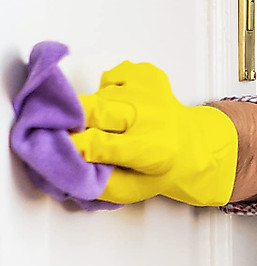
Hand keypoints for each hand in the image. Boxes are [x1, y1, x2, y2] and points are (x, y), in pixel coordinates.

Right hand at [71, 62, 237, 204]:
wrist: (192, 147)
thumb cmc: (156, 170)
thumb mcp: (130, 190)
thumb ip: (97, 183)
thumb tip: (62, 167)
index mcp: (151, 150)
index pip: (99, 144)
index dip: (72, 144)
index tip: (55, 145)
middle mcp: (153, 117)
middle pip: (95, 110)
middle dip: (73, 120)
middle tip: (68, 129)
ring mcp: (151, 92)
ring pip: (100, 93)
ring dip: (94, 109)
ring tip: (110, 123)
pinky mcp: (148, 76)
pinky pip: (111, 77)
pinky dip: (109, 90)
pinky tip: (124, 105)